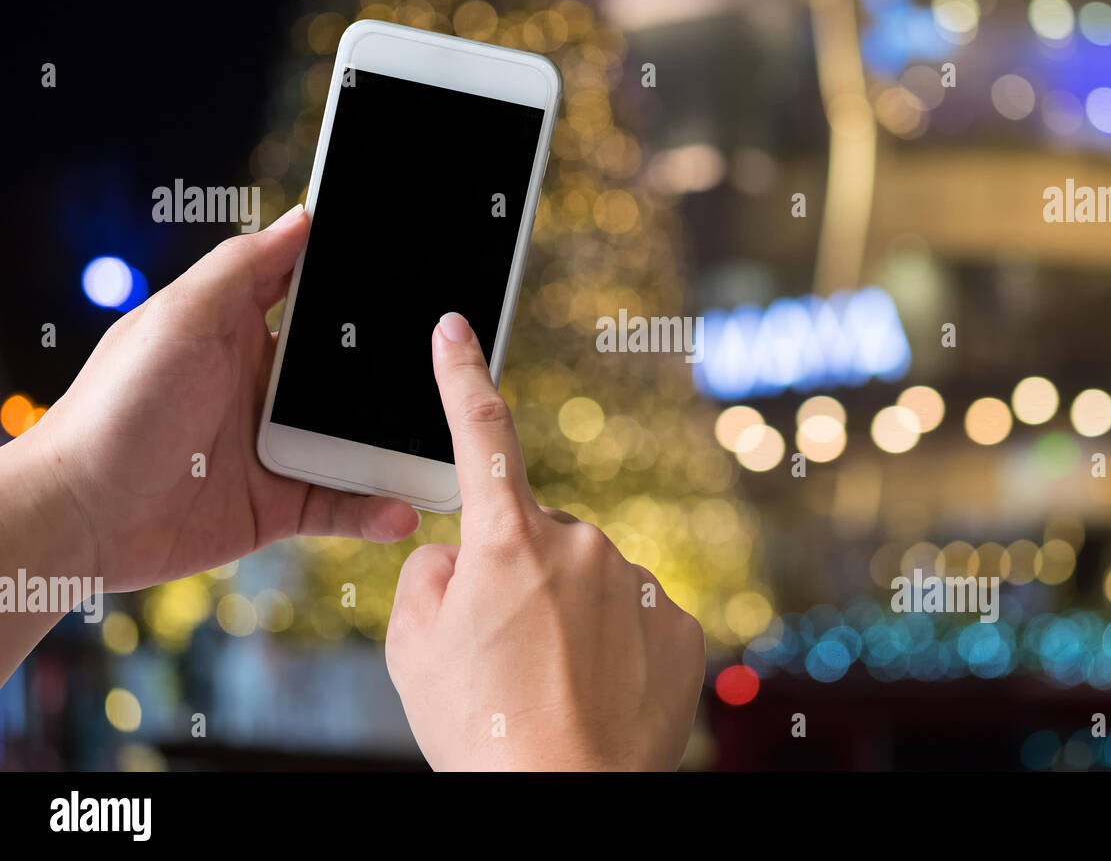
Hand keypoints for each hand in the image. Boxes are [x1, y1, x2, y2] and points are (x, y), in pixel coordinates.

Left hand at [13, 205, 418, 592]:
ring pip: (356, 442)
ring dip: (396, 448)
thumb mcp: (180, 317)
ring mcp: (274, 448)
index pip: (313, 301)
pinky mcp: (277, 505)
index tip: (416, 280)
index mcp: (241, 334)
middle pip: (348, 375)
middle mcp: (263, 388)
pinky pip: (340, 505)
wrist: (79, 515)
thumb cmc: (116, 407)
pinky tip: (402, 508)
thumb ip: (244, 267)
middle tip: (452, 371)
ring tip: (443, 450)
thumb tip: (303, 216)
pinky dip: (374, 508)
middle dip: (397, 374)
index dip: (359, 289)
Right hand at [385, 312, 705, 769]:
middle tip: (505, 649)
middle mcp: (581, 545)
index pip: (480, 433)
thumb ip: (429, 575)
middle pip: (538, 535)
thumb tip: (459, 557)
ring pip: (589, 577)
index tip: (459, 328)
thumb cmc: (482, 731)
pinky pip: (636, 612)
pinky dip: (615, 641)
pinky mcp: (681, 623)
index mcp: (507, 541)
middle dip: (519, 573)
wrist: (567, 799)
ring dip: (569, 612)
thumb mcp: (412, 650)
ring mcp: (638, 582)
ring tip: (551, 681)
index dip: (463, 374)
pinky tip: (598, 688)